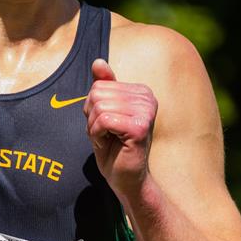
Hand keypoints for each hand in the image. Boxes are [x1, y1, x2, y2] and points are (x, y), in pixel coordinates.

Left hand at [85, 58, 156, 202]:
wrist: (125, 179)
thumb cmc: (114, 147)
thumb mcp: (104, 113)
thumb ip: (103, 87)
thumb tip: (98, 62)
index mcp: (141, 91)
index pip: (99, 85)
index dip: (92, 107)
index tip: (106, 125)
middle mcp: (147, 97)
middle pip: (97, 94)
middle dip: (92, 117)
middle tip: (105, 134)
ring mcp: (146, 111)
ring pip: (99, 107)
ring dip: (95, 128)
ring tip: (108, 140)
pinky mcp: (140, 127)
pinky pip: (104, 120)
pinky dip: (97, 135)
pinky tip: (110, 144)